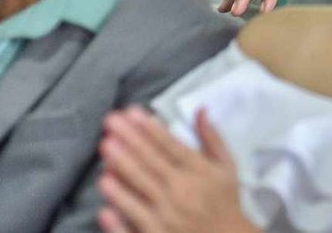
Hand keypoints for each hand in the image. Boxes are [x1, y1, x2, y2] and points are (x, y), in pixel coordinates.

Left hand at [98, 107, 255, 232]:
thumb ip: (212, 138)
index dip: (151, 128)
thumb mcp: (227, 167)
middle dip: (130, 140)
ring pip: (140, 189)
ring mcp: (168, 216)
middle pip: (151, 162)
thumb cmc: (224, 201)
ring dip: (121, 169)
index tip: (132, 112)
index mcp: (199, 171)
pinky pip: (133, 226)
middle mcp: (182, 191)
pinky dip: (119, 217)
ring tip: (105, 149)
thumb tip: (200, 109)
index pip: (170, 145)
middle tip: (110, 122)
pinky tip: (104, 205)